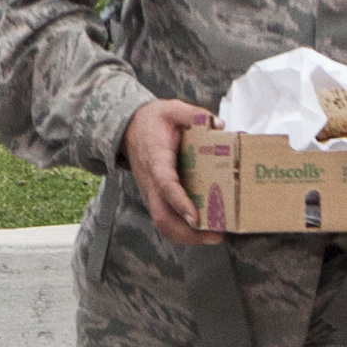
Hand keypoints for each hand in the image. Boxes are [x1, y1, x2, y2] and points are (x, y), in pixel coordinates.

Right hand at [122, 97, 221, 248]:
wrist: (128, 128)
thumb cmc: (152, 120)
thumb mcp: (171, 109)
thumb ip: (194, 114)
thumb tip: (218, 124)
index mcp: (156, 160)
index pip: (166, 186)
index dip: (180, 203)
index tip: (195, 217)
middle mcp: (151, 182)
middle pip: (162, 216)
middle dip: (187, 232)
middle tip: (215, 235)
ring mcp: (151, 193)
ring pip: (162, 223)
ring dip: (186, 236)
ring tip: (212, 237)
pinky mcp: (154, 197)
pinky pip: (164, 220)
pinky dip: (181, 231)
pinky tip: (201, 230)